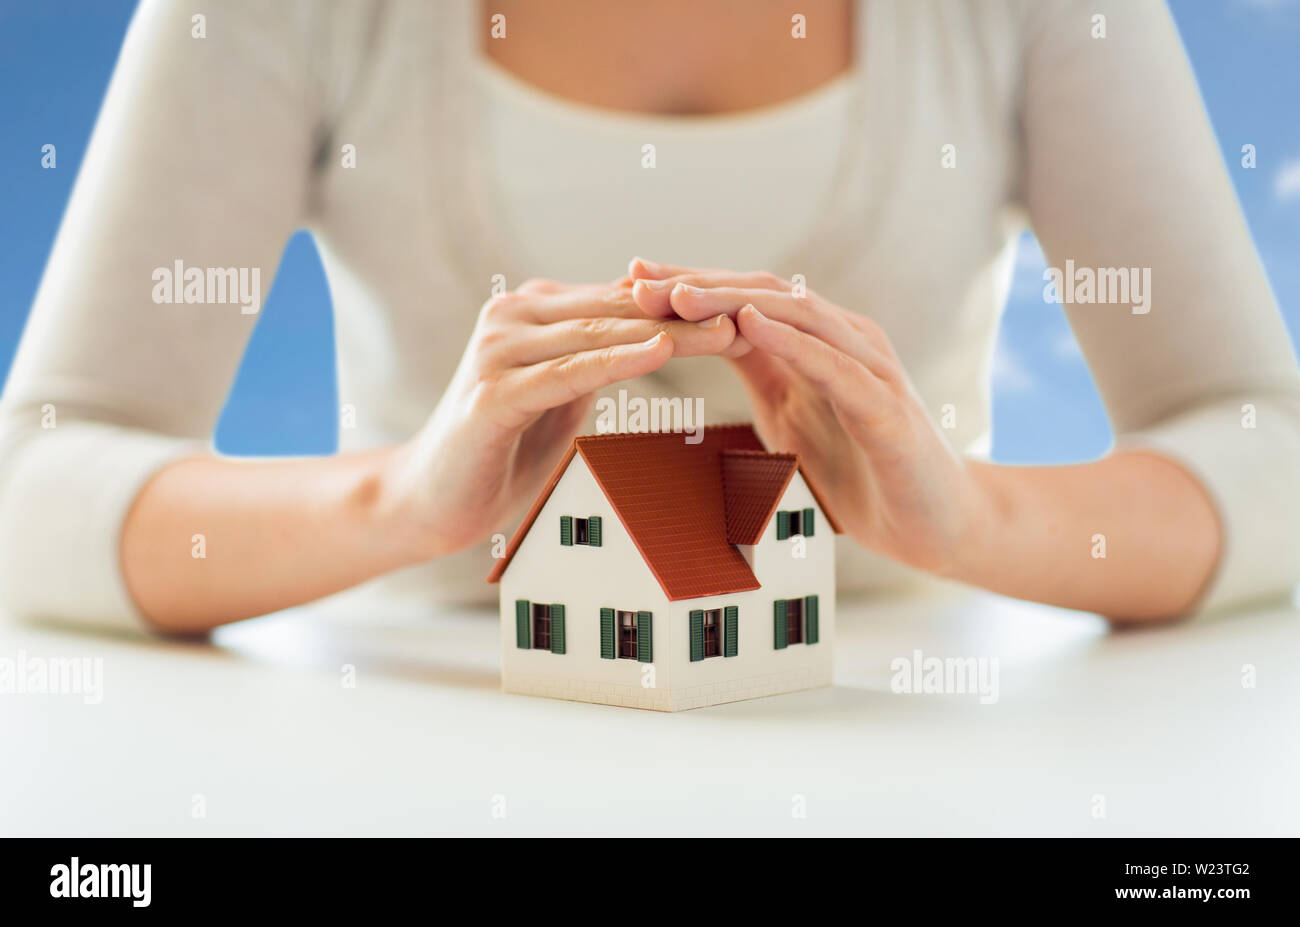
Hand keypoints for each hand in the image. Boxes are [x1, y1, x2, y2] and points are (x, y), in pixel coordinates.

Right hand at [380, 278, 736, 560]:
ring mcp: (497, 352)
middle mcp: (511, 317)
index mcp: (532, 312)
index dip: (684, 304)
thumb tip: (657, 334)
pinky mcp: (492, 394)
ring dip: (669, 333)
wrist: (429, 500)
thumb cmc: (502, 451)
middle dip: (688, 313)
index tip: (743, 309)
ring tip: (726, 332)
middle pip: (618, 310)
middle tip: (752, 315)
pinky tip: (659, 352)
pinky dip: (616, 361)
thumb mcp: (560, 394)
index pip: (623, 300)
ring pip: (600, 334)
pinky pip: (567, 373)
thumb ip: (595, 358)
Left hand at [628, 259, 989, 574]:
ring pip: (795, 317)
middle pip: (762, 295)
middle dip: (696, 286)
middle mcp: (844, 340)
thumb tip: (699, 340)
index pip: (744, 300)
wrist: (933, 523)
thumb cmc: (860, 467)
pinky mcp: (885, 407)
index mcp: (815, 343)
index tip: (631, 278)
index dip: (688, 286)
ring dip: (732, 302)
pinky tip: (750, 324)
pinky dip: (790, 340)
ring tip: (678, 294)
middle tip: (636, 280)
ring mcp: (869, 368)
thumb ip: (757, 370)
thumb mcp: (789, 412)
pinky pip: (833, 364)